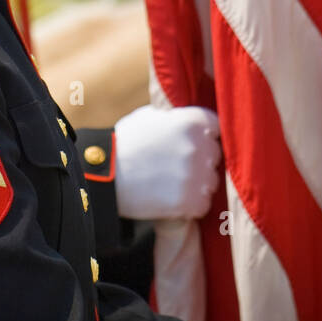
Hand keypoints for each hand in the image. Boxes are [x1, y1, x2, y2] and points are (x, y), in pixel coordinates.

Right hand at [113, 104, 220, 220]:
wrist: (105, 175)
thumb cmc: (126, 142)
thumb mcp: (150, 116)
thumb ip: (177, 117)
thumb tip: (192, 120)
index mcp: (190, 121)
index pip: (216, 126)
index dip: (206, 134)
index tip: (196, 140)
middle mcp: (198, 147)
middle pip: (215, 154)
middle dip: (201, 159)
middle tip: (177, 165)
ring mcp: (196, 175)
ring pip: (211, 181)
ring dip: (198, 183)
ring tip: (172, 182)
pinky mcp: (191, 202)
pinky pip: (203, 204)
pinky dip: (191, 204)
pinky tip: (171, 197)